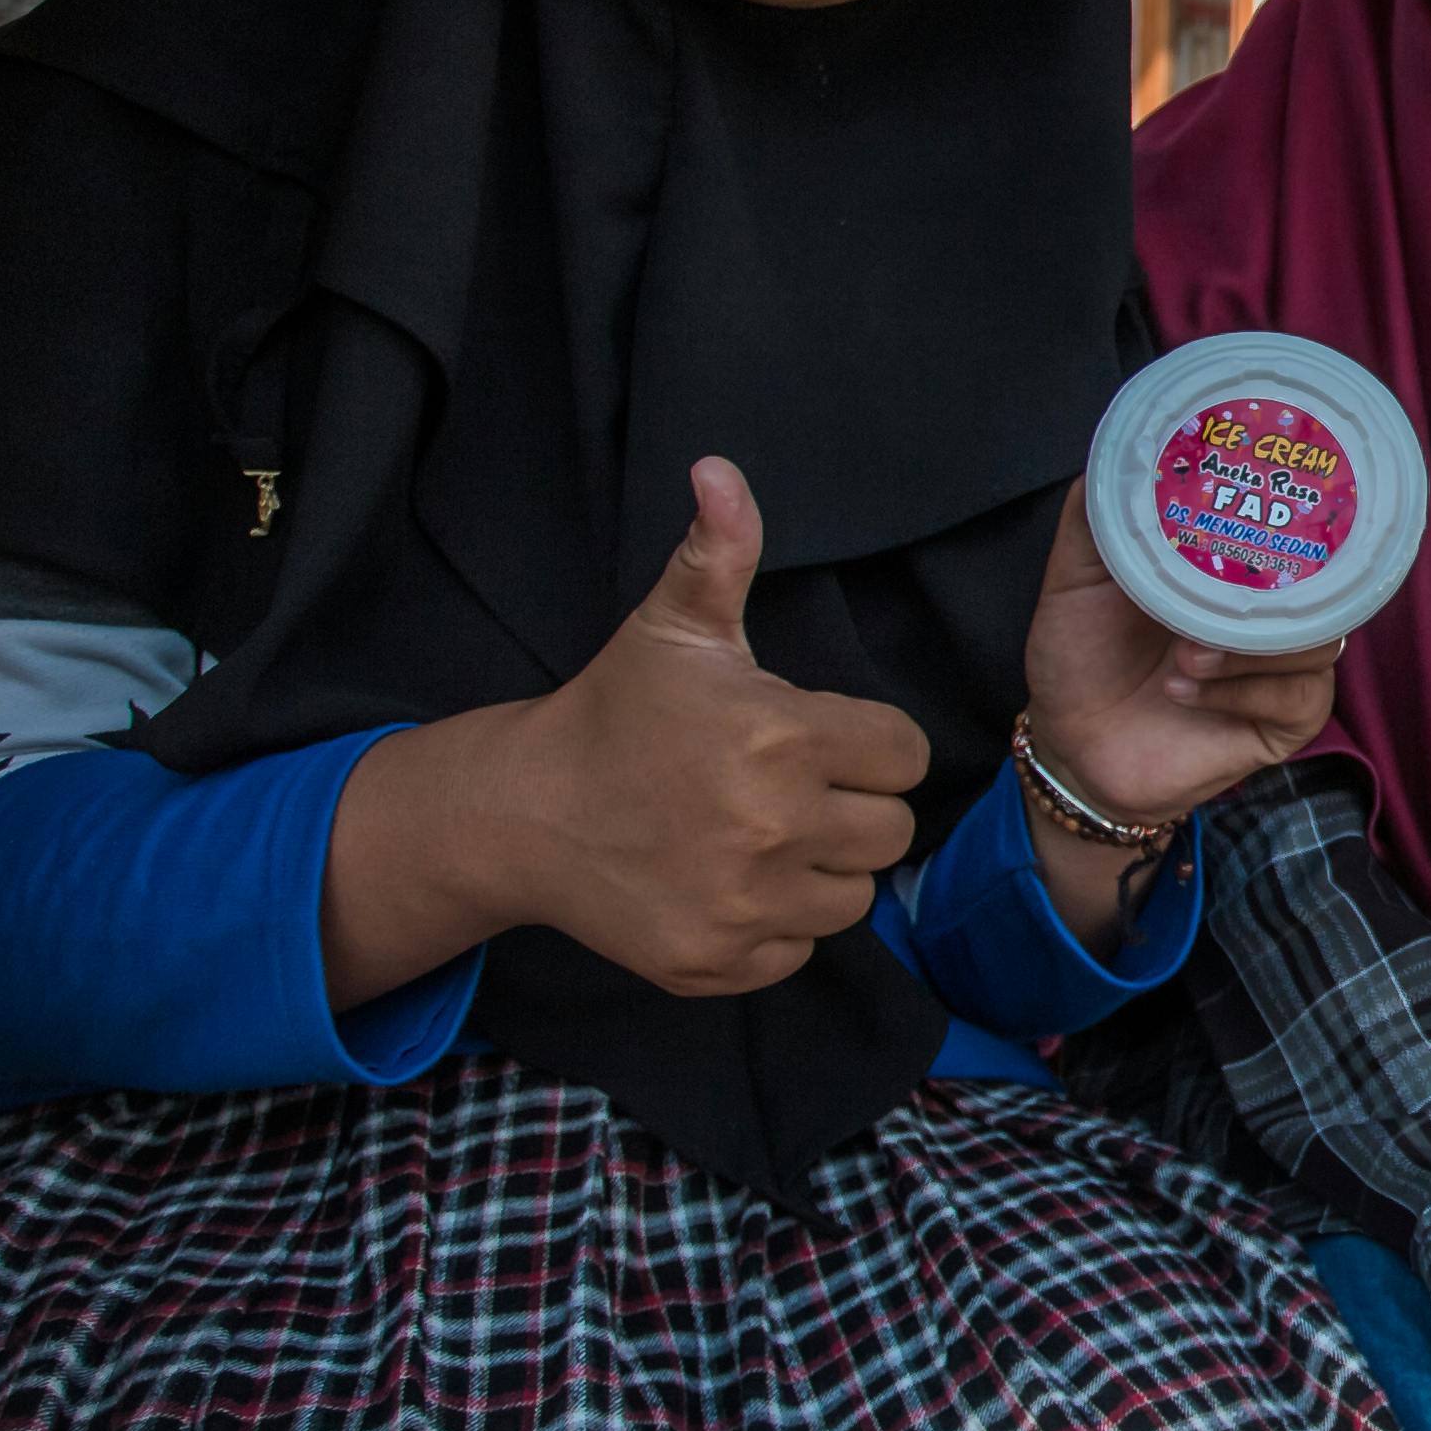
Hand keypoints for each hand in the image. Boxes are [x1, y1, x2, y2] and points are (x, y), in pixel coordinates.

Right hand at [323, 455, 929, 1005]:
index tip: (818, 740)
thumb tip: (719, 469)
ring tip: (763, 834)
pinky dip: (776, 926)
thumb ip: (719, 551)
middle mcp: (772, 826)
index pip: (905, 755)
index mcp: (782, 737)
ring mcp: (744, 903)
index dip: (870, 744)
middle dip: (851, 806)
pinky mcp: (716, 961)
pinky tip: (731, 882)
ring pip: (854, 896)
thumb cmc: (615, 711)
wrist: (525, 813)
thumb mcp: (672, 627)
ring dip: (822, 869)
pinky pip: (800, 952)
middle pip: (891, 830)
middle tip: (789, 788)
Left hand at [1019, 484, 1342, 932]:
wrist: (1073, 748)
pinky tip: (1185, 690)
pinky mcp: (1286, 722)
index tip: (1263, 490)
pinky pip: (1296, 696)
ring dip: (1249, 646)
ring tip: (1186, 653)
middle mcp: (1267, 613)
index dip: (1288, 510)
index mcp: (1231, 570)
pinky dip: (1241, 691)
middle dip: (1279, 581)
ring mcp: (1282, 668)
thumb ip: (1096, 518)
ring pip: (1316, 640)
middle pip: (1321, 582)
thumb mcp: (1076, 579)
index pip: (1288, 532)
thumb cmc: (1079, 660)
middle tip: (1223, 584)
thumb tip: (1120, 447)